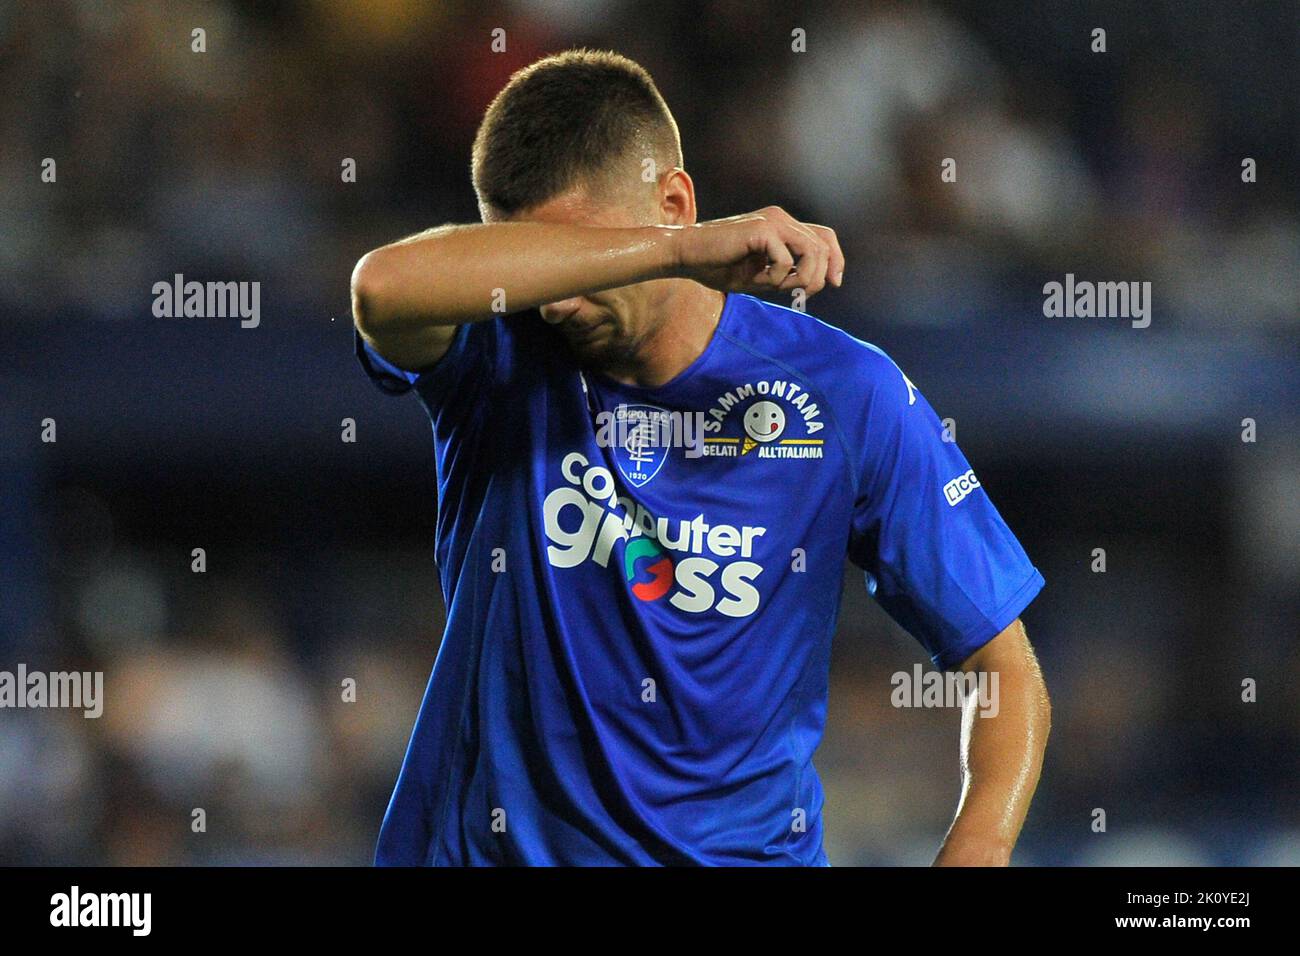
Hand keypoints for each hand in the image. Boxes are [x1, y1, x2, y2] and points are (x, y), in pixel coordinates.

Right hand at [671, 206, 843, 297]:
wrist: (686, 255)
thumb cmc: (717, 267)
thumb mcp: (760, 276)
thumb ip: (787, 275)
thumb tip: (816, 283)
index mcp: (782, 226)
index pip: (823, 237)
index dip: (835, 260)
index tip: (834, 284)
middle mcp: (781, 218)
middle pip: (824, 245)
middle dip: (819, 275)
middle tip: (799, 293)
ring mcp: (773, 221)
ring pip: (813, 251)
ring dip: (802, 277)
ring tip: (778, 287)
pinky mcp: (762, 229)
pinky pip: (785, 260)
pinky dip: (776, 277)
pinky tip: (756, 279)